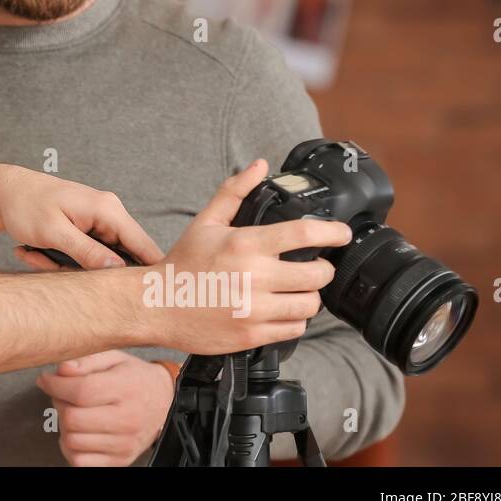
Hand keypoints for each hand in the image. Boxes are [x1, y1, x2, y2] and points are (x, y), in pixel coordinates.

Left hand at [0, 166, 162, 270]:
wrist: (7, 190)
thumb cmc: (26, 205)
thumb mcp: (54, 232)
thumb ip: (87, 251)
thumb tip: (118, 271)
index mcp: (108, 210)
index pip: (146, 247)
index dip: (151, 275)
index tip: (140, 300)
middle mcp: (110, 214)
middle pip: (124, 259)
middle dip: (96, 275)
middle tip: (58, 270)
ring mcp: (100, 223)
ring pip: (102, 261)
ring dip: (71, 267)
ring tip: (39, 256)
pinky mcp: (89, 230)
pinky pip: (87, 255)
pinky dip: (64, 261)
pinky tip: (36, 253)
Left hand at [37, 350, 174, 466]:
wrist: (164, 403)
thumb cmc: (135, 378)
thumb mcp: (114, 358)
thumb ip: (86, 360)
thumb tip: (61, 370)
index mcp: (126, 389)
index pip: (81, 391)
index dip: (55, 385)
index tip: (46, 379)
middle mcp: (127, 419)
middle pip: (73, 418)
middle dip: (58, 403)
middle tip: (62, 394)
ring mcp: (123, 444)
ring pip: (72, 440)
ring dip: (64, 425)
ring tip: (74, 411)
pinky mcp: (120, 460)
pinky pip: (80, 461)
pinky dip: (71, 447)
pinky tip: (78, 431)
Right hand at [144, 159, 351, 354]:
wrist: (158, 305)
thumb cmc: (183, 263)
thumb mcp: (206, 222)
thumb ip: (235, 192)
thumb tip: (259, 166)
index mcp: (246, 244)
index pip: (304, 233)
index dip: (333, 231)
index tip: (342, 233)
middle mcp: (254, 277)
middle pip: (318, 274)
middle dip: (322, 268)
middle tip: (314, 266)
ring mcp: (255, 309)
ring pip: (311, 304)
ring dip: (310, 296)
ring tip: (297, 290)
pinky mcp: (253, 334)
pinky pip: (295, 329)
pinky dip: (295, 319)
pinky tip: (281, 309)